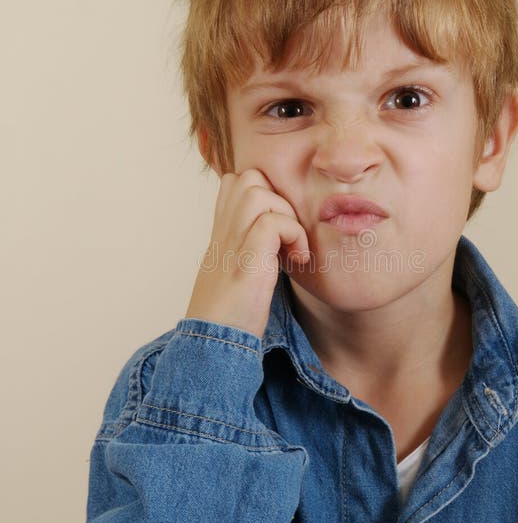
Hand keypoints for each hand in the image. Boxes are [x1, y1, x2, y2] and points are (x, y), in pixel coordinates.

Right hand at [184, 169, 309, 338]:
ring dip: (286, 215)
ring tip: (293, 247)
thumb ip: (254, 247)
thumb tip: (282, 238)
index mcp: (222, 233)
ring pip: (259, 192)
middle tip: (289, 234)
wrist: (215, 345)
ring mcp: (232, 243)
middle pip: (248, 177)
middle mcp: (223, 232)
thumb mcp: (240, 271)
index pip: (235, 181)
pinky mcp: (247, 260)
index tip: (280, 227)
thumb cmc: (233, 316)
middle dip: (277, 198)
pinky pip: (273, 223)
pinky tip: (298, 260)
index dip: (263, 192)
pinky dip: (294, 236)